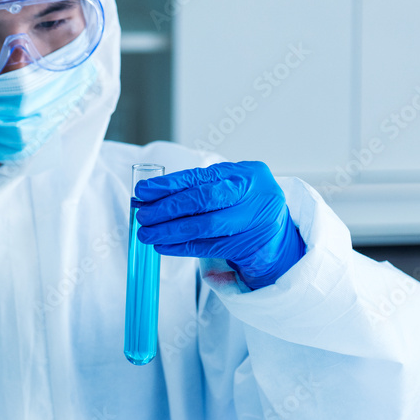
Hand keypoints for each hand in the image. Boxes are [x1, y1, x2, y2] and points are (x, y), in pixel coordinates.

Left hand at [134, 161, 305, 288]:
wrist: (277, 238)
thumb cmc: (246, 208)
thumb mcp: (231, 189)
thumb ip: (199, 187)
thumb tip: (149, 196)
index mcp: (248, 173)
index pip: (201, 177)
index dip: (169, 185)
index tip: (143, 191)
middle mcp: (254, 194)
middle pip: (202, 200)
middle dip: (167, 208)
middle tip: (143, 215)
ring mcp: (254, 221)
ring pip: (203, 226)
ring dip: (169, 231)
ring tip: (147, 234)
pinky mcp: (248, 246)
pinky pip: (206, 247)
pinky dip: (181, 247)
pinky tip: (162, 246)